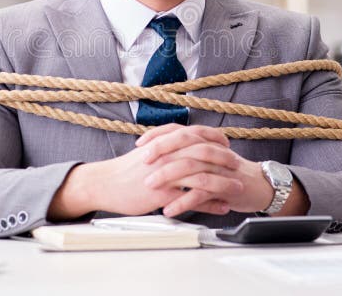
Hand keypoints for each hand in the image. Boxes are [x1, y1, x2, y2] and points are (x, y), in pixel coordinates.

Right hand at [48, 124, 241, 219]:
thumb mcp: (146, 151)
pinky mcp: (163, 193)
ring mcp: (166, 174)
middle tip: (237, 164)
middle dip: (224, 158)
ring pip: (202, 175)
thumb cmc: (124, 170)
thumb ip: (164, 147)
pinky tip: (220, 207)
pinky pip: (192, 198)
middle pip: (204, 152)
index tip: (226, 142)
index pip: (196, 133)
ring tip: (236, 189)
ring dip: (223, 182)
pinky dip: (210, 203)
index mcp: (164, 142)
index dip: (214, 137)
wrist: (104, 183)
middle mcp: (167, 154)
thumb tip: (179, 145)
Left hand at [137, 124, 274, 216]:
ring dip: (168, 176)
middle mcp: (211, 149)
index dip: (158, 135)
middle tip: (143, 162)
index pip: (177, 130)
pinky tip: (169, 209)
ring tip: (150, 186)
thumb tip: (157, 151)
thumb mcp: (205, 158)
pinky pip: (201, 193)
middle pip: (183, 142)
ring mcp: (218, 168)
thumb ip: (185, 153)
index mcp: (204, 140)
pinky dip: (183, 201)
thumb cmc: (227, 173)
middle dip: (161, 150)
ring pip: (191, 166)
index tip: (140, 144)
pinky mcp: (224, 187)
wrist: (258, 186)